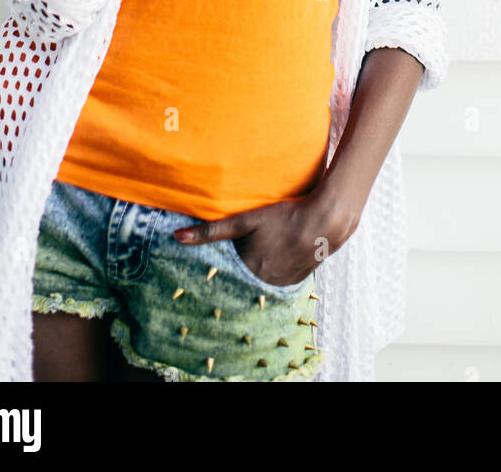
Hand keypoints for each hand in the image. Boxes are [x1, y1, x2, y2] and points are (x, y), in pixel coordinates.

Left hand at [172, 189, 359, 288]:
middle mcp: (261, 282)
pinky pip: (276, 279)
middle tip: (244, 250)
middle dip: (237, 268)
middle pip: (241, 278)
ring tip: (261, 252)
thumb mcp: (245, 220)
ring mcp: (280, 283)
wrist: (324, 222)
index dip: (217, 267)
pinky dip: (273, 270)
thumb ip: (211, 231)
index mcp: (247, 269)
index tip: (212, 263)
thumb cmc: (283, 216)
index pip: (223, 275)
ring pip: (259, 279)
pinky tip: (276, 255)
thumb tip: (177, 237)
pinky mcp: (295, 280)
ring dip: (256, 270)